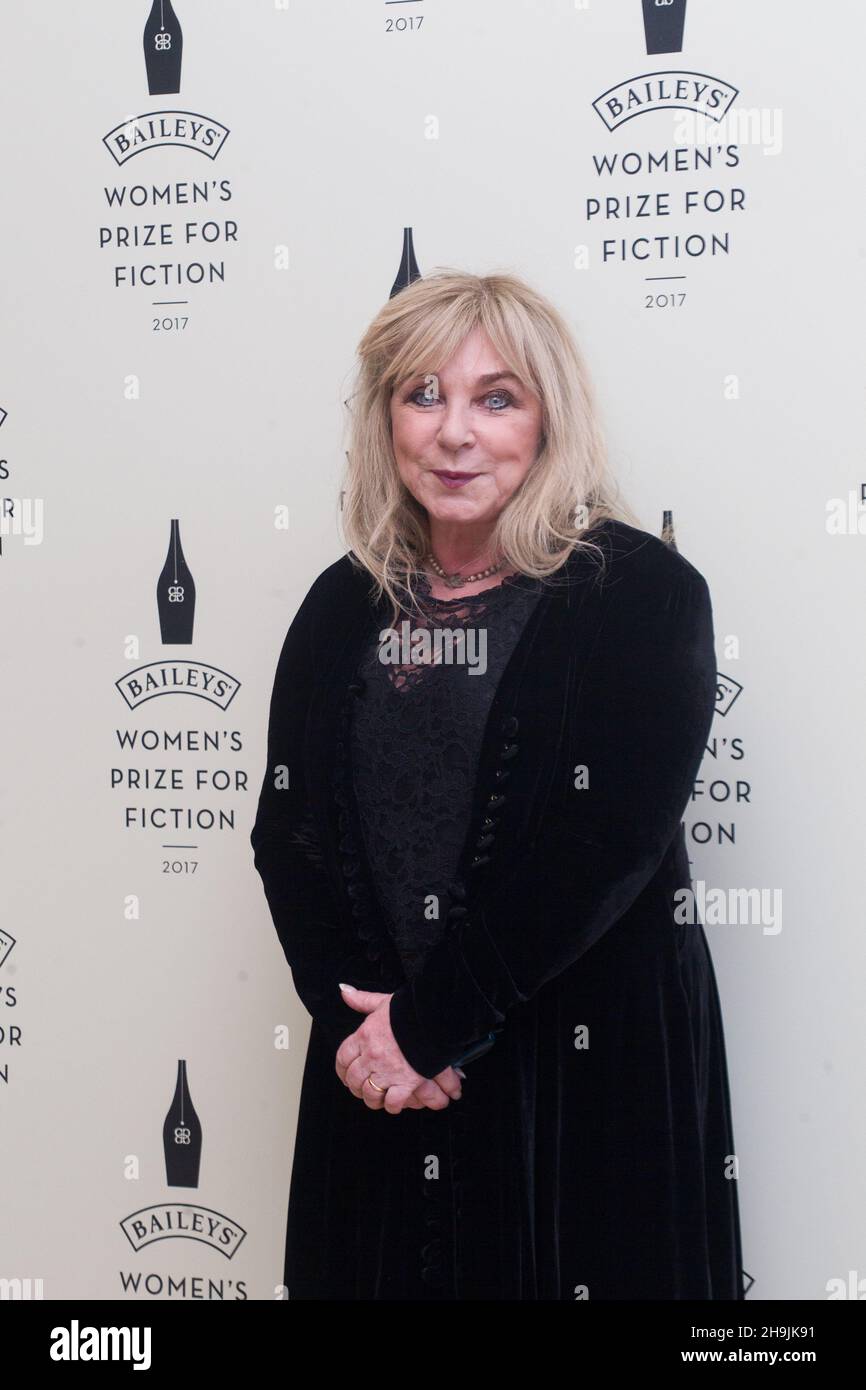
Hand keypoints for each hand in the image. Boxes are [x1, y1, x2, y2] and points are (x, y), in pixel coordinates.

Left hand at [335, 983, 462, 1114]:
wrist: (433, 1018)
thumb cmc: (409, 1009)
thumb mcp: (382, 1001)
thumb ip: (362, 1000)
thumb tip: (344, 991)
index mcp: (364, 1036)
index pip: (343, 1058)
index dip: (342, 1069)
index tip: (346, 1073)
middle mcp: (372, 1056)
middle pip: (354, 1079)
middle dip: (356, 1086)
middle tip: (361, 1088)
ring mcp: (387, 1071)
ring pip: (370, 1093)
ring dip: (372, 1098)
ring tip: (377, 1098)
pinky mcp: (406, 1082)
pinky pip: (392, 1102)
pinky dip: (392, 1106)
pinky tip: (394, 1103)